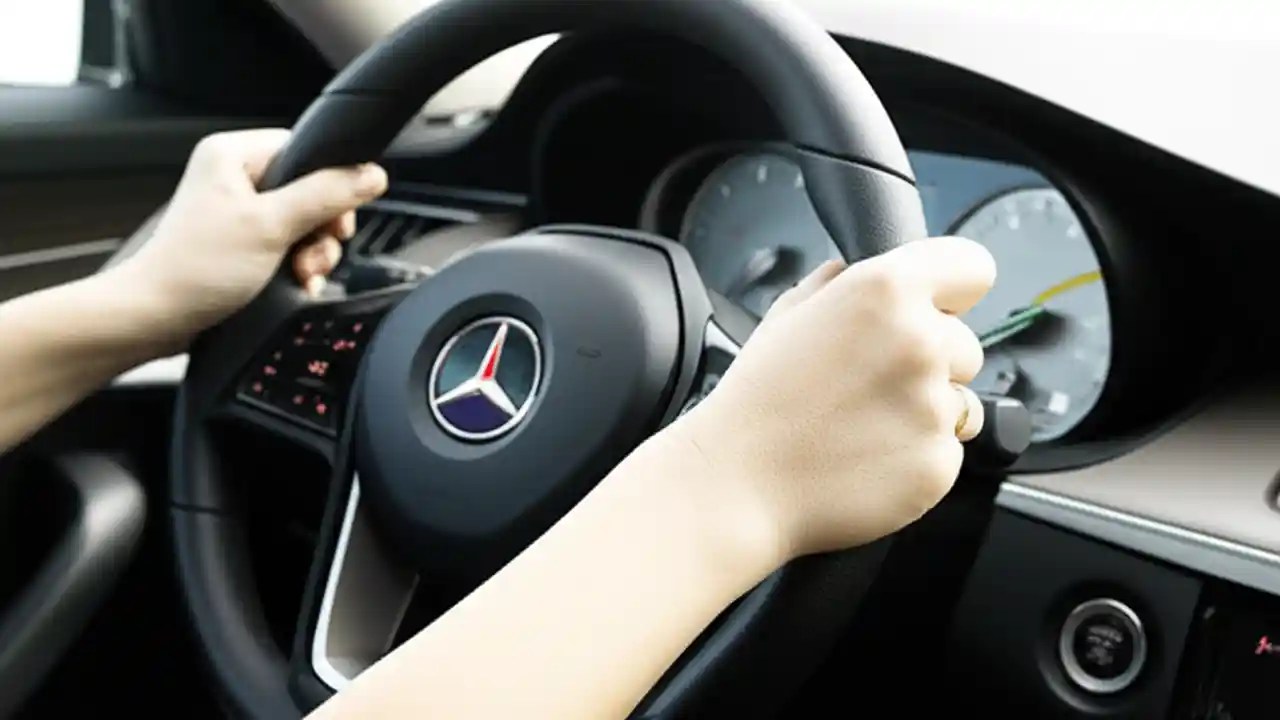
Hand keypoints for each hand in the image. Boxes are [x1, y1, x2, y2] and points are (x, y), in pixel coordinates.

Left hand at [117, 128, 388, 345]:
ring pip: (302, 220)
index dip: (331, 183)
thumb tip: (371, 174)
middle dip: (322, 228)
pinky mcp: (239, 241)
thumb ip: (326, 195)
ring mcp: (236, 211)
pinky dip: (297, 264)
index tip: (337, 217)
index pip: (305, 150)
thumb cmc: (196, 268)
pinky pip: (287, 243)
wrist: (156, 316)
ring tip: (303, 272)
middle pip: (310, 188)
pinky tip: (297, 282)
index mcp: (234, 154)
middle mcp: (233, 176)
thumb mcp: (272, 226)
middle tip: (316, 251)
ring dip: (313, 251)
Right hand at [668, 237, 994, 565]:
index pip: (972, 266)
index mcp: (885, 290)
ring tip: (863, 425)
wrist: (738, 482)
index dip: (954, 290)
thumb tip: (851, 270)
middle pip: (967, 343)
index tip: (937, 308)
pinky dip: (914, 456)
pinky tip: (865, 458)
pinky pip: (945, 451)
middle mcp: (920, 341)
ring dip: (925, 411)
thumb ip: (834, 283)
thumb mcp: (786, 315)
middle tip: (870, 384)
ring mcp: (934, 406)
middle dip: (932, 361)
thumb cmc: (756, 400)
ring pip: (960, 401)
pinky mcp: (939, 462)